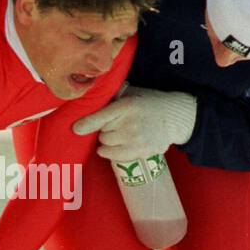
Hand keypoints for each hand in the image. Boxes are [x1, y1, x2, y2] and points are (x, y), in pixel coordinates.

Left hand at [73, 87, 196, 159]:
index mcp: (126, 106)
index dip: (86, 124)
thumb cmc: (148, 103)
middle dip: (104, 130)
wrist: (174, 117)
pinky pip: (115, 156)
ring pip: (106, 145)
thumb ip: (112, 98)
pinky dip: (111, 152)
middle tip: (114, 125)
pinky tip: (116, 146)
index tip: (76, 129)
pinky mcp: (140, 152)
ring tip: (118, 134)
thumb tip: (86, 103)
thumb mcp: (132, 93)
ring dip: (107, 141)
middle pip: (102, 133)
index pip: (101, 118)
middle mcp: (130, 124)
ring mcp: (136, 140)